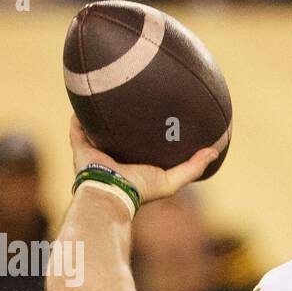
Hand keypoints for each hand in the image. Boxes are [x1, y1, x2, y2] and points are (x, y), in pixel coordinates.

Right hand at [67, 114, 217, 203]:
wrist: (111, 191)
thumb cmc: (141, 189)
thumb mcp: (172, 179)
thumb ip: (192, 167)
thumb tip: (214, 151)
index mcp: (134, 167)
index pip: (141, 150)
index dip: (147, 137)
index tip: (157, 120)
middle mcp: (115, 161)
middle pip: (118, 140)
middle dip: (122, 126)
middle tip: (130, 105)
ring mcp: (96, 155)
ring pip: (96, 134)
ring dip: (99, 120)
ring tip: (103, 99)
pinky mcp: (81, 150)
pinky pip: (77, 131)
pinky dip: (77, 119)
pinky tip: (80, 103)